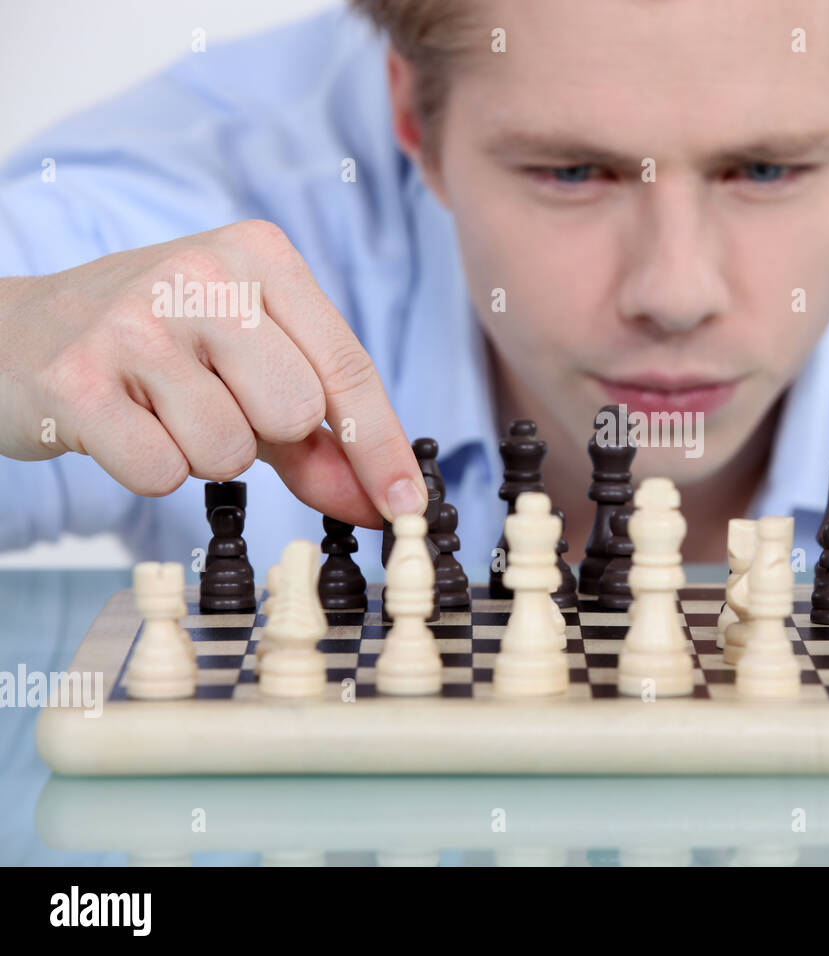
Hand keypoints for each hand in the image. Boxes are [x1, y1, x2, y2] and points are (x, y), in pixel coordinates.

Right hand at [0, 219, 427, 527]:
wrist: (16, 336)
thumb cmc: (158, 351)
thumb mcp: (249, 368)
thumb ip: (320, 438)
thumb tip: (382, 505)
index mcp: (259, 256)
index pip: (348, 369)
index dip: (381, 449)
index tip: (409, 508)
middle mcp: (201, 274)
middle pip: (296, 413)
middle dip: (267, 438)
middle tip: (216, 404)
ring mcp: (134, 322)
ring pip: (229, 452)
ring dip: (203, 454)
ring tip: (161, 408)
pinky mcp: (78, 380)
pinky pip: (162, 473)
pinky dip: (151, 469)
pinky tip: (122, 423)